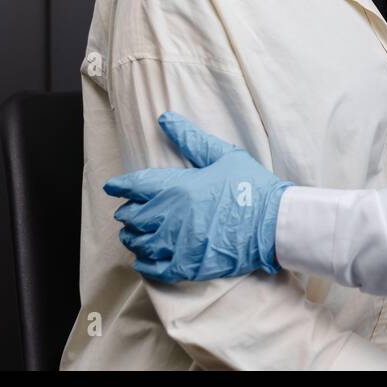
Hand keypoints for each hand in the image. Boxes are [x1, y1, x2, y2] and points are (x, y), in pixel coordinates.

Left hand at [104, 112, 292, 283]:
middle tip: (130, 211)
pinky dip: (143, 263)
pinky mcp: (187, 265)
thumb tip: (165, 119)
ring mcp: (177, 244)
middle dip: (127, 212)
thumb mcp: (224, 156)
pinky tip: (143, 258)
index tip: (112, 186)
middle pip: (132, 216)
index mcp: (178, 187)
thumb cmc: (252, 187)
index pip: (136, 185)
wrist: (274, 223)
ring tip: (136, 233)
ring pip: (138, 243)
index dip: (120, 185)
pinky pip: (152, 268)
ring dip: (133, 236)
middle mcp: (171, 217)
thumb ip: (191, 139)